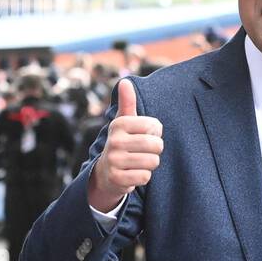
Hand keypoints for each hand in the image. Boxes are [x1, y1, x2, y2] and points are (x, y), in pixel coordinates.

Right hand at [89, 79, 163, 212]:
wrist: (105, 172)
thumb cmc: (122, 142)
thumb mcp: (124, 122)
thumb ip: (127, 103)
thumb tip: (125, 81)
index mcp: (119, 124)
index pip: (155, 126)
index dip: (155, 133)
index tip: (143, 136)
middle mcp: (114, 141)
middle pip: (156, 145)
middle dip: (155, 150)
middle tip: (143, 151)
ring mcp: (114, 160)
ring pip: (153, 162)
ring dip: (150, 164)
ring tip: (137, 162)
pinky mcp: (117, 179)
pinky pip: (145, 177)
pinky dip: (143, 177)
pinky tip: (133, 173)